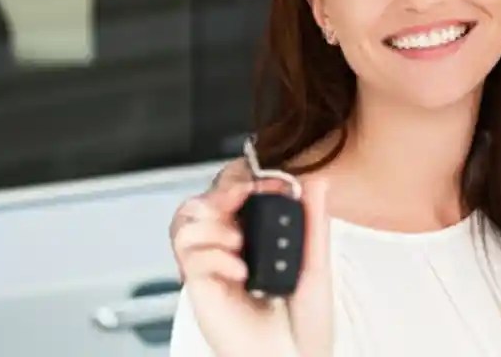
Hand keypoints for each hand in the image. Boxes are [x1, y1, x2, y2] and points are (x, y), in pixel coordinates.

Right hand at [170, 168, 333, 356]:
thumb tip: (316, 181)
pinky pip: (189, 258)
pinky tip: (238, 270)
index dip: (241, 177)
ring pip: (184, 223)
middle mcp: (228, 247)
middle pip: (202, 199)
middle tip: (242, 196)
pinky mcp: (201, 289)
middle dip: (221, 190)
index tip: (267, 182)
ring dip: (211, 222)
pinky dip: (213, 256)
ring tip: (239, 241)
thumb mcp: (316, 264)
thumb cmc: (305, 323)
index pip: (232, 190)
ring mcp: (212, 267)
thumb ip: (314, 222)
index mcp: (255, 235)